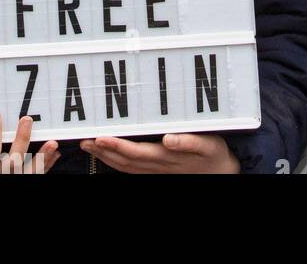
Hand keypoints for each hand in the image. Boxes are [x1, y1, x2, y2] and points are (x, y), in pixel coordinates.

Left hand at [81, 132, 240, 173]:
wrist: (221, 171)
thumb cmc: (214, 154)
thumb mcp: (208, 144)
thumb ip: (188, 142)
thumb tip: (169, 139)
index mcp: (167, 157)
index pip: (135, 152)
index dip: (116, 145)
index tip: (100, 137)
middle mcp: (157, 165)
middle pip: (124, 161)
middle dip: (103, 151)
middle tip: (85, 140)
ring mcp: (155, 169)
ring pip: (124, 166)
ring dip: (105, 156)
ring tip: (90, 144)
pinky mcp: (157, 169)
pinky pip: (131, 168)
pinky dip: (116, 161)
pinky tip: (109, 154)